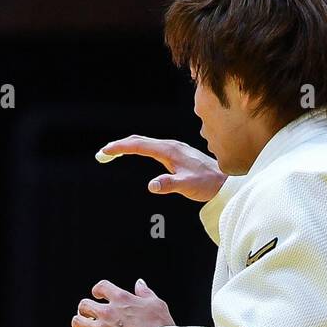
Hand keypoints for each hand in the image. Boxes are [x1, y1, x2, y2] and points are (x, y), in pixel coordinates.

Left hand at [72, 278, 174, 326]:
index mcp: (121, 299)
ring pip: (77, 323)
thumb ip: (145, 292)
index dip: (98, 290)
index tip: (98, 296)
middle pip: (84, 305)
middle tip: (89, 315)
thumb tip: (139, 283)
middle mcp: (107, 312)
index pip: (101, 287)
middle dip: (85, 309)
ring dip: (79, 324)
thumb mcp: (157, 304)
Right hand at [97, 135, 225, 201]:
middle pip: (139, 140)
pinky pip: (151, 147)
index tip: (105, 151)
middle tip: (103, 153)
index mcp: (169, 151)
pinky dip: (138, 148)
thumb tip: (152, 185)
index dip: (120, 147)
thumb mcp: (187, 186)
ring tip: (113, 152)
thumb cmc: (207, 184)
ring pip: (145, 142)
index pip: (139, 145)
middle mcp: (170, 146)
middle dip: (120, 145)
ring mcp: (173, 148)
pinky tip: (136, 152)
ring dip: (128, 146)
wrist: (224, 181)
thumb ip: (169, 184)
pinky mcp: (175, 153)